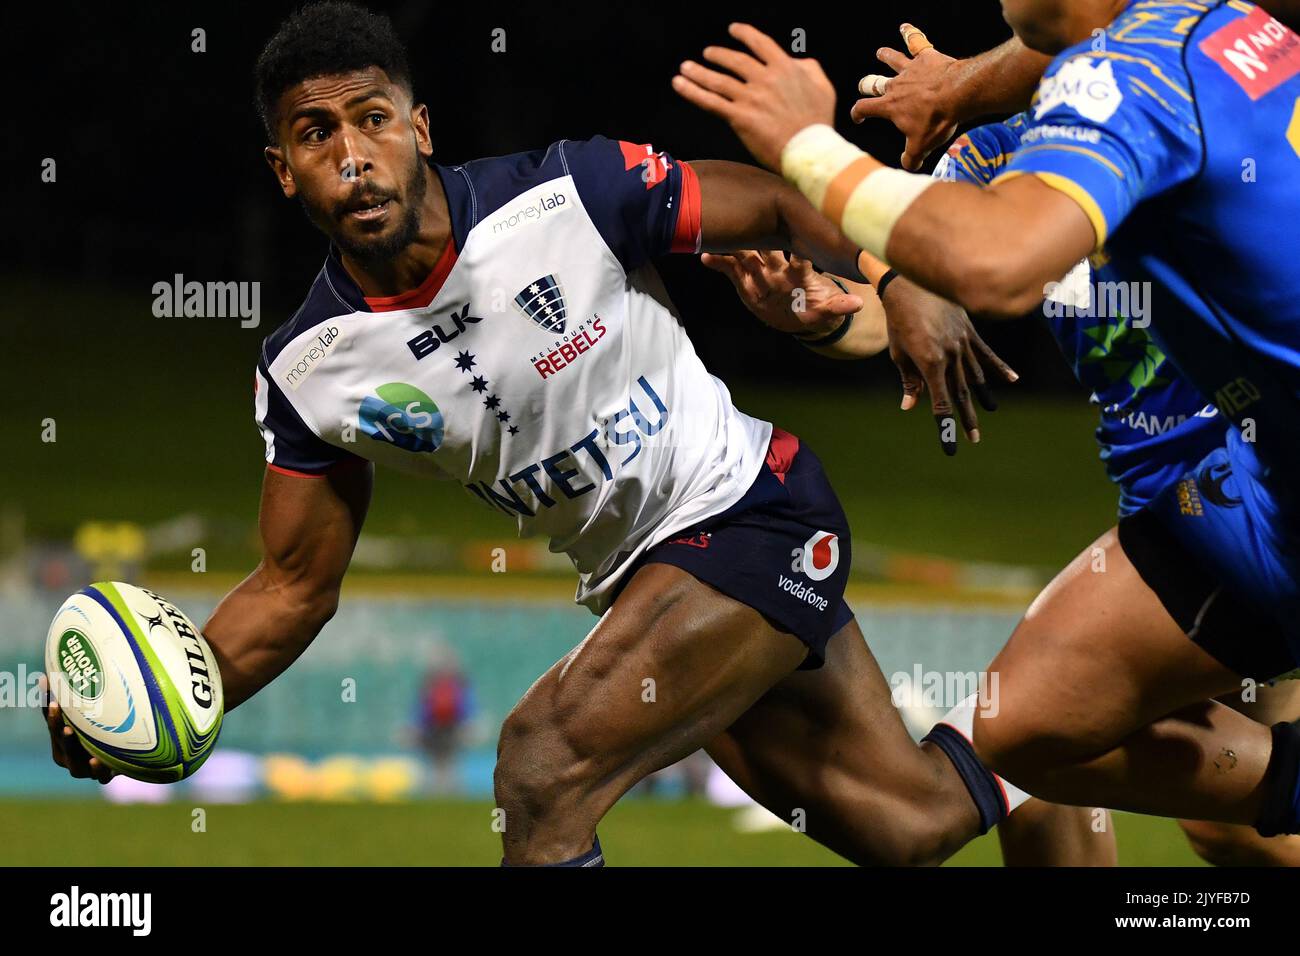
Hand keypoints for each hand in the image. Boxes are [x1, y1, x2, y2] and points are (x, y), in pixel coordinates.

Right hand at [40, 673, 114, 783]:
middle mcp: (68, 756)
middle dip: (56, 724)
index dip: (48, 707)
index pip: (52, 723)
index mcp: (62, 740)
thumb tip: (72, 669)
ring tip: (70, 731)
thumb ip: (85, 696)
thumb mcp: (98, 713)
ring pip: (73, 761)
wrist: (130, 759)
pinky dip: (97, 769)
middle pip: (59, 740)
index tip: (50, 690)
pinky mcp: (103, 776)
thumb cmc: (107, 731)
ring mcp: (84, 769)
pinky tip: (96, 759)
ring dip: (71, 746)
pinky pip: (99, 776)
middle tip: (56, 707)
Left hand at [673, 23, 835, 171]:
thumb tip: (796, 61)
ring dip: (698, 72)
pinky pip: (710, 102)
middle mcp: (765, 79)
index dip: (745, 34)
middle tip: (706, 53)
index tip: (733, 29)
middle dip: (718, 55)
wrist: (810, 150)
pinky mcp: (739, 118)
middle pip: (735, 61)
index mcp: (785, 68)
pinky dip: (692, 91)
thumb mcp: (823, 86)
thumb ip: (809, 67)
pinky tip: (679, 83)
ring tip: (685, 67)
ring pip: (718, 80)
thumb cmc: (819, 123)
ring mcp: (750, 98)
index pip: (760, 44)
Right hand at [701, 251, 861, 335]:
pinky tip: (703, 256)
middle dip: (759, 235)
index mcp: (799, 272)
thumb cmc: (814, 306)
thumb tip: (859, 303)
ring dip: (734, 245)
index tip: (794, 238)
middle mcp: (779, 266)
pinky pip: (729, 269)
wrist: (797, 314)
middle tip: (750, 221)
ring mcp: (760, 271)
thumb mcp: (826, 310)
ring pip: (746, 253)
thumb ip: (839, 306)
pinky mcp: (744, 280)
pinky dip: (717, 263)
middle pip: (768, 246)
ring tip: (719, 236)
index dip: (796, 248)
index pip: (799, 255)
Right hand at [851, 23, 960, 170]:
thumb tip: (907, 165)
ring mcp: (910, 69)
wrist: (957, 94)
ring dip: (885, 56)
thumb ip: (910, 158)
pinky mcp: (925, 57)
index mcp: (889, 107)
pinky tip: (905, 27)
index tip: (858, 117)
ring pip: (891, 60)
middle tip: (866, 86)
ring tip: (881, 53)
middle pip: (873, 83)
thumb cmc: (937, 120)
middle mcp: (894, 86)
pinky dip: (909, 33)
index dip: (858, 113)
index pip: (864, 108)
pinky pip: (915, 42)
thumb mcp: (921, 146)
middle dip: (867, 85)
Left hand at [881, 276, 1016, 454]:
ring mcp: (963, 343)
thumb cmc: (899, 319)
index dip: (944, 426)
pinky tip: (1012, 380)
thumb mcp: (899, 353)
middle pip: (961, 393)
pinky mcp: (969, 331)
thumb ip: (909, 380)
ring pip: (975, 376)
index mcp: (931, 363)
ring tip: (988, 413)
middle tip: (974, 439)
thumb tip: (910, 407)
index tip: (949, 446)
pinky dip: (999, 367)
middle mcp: (951, 355)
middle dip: (967, 418)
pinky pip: (986, 353)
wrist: (911, 282)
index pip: (940, 402)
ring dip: (981, 397)